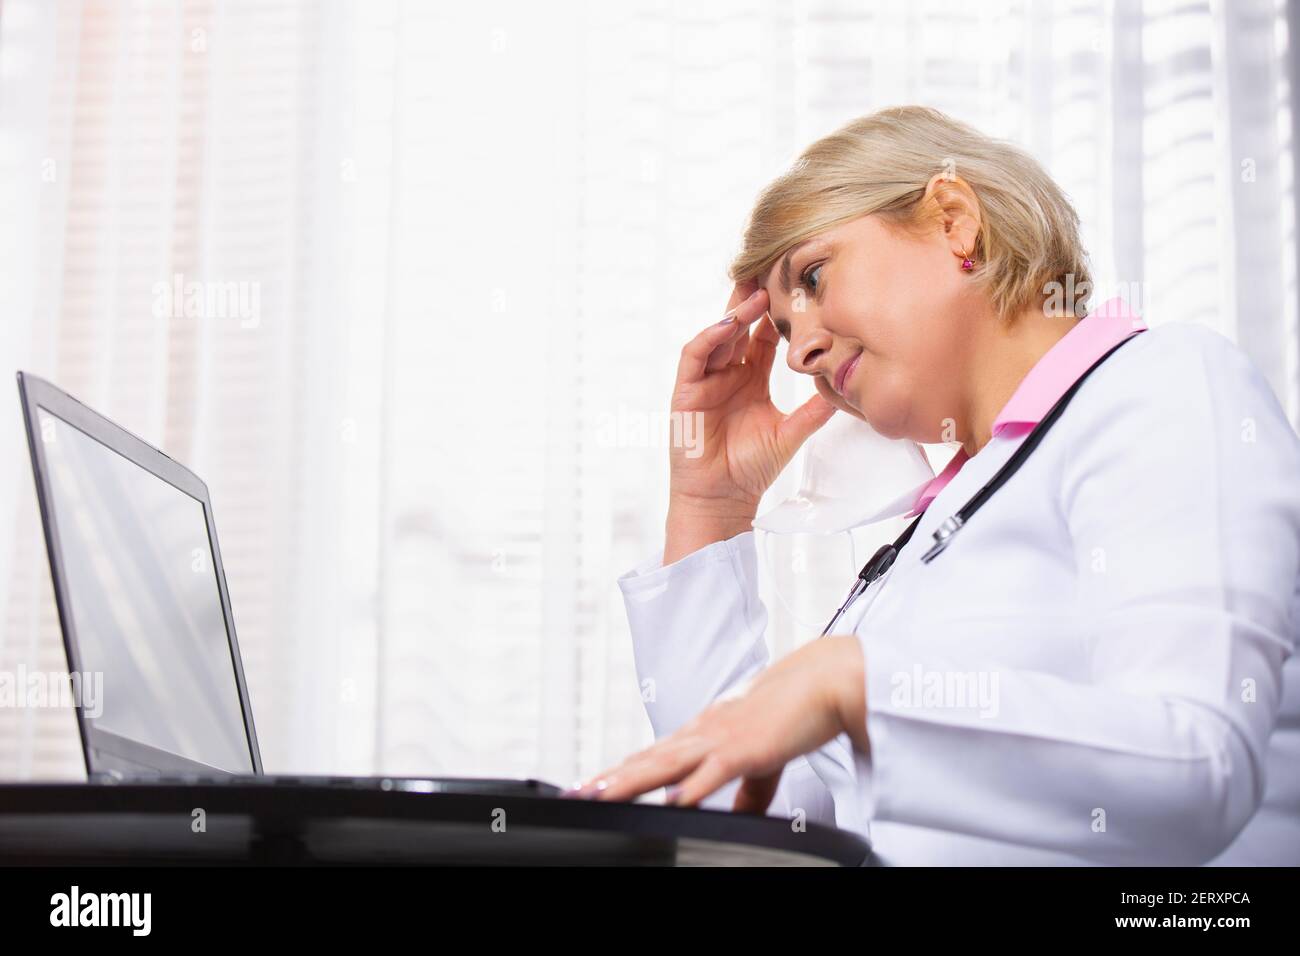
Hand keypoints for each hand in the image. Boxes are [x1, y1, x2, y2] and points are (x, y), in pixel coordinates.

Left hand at [566, 636, 868, 812]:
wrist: (824, 681)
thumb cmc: (794, 712)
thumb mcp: (763, 762)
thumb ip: (745, 794)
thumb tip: (733, 820)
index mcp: (706, 734)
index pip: (653, 756)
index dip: (621, 773)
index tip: (592, 787)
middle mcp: (705, 733)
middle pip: (648, 760)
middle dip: (611, 779)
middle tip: (577, 793)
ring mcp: (722, 739)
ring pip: (667, 763)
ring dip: (632, 780)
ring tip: (602, 795)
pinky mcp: (747, 748)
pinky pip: (713, 771)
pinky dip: (691, 788)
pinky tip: (671, 801)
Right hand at [668, 282, 837, 516]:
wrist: (722, 498)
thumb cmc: (750, 468)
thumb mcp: (790, 433)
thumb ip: (813, 411)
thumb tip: (843, 389)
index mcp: (752, 379)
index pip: (764, 336)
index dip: (777, 314)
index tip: (796, 290)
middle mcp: (728, 374)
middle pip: (739, 327)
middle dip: (753, 300)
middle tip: (770, 271)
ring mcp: (706, 381)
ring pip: (718, 335)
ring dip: (734, 313)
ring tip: (754, 294)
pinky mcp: (686, 392)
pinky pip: (694, 356)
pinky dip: (709, 338)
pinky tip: (726, 326)